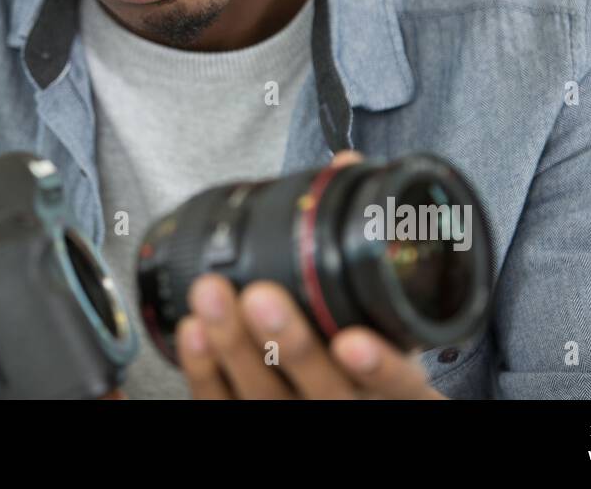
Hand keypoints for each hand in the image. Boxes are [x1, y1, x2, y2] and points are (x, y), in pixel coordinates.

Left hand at [174, 150, 447, 399]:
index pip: (399, 382)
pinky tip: (191, 331)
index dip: (379, 365)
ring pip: (267, 399)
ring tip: (211, 297)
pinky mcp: (253, 425)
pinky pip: (224, 408)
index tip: (352, 340)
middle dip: (290, 344)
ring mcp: (303, 419)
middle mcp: (352, 407)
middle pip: (324, 391)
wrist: (356, 409)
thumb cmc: (369, 356)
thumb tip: (346, 165)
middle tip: (260, 297)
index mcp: (394, 382)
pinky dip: (205, 371)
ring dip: (235, 347)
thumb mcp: (387, 313)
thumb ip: (364, 239)